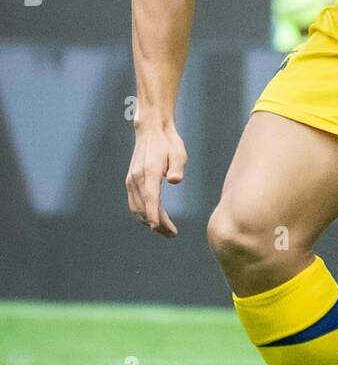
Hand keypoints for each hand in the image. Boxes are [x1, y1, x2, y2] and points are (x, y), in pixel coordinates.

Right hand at [126, 121, 186, 236]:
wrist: (151, 131)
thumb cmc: (168, 143)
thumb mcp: (179, 153)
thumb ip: (177, 168)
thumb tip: (175, 180)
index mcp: (149, 172)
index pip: (151, 198)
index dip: (154, 215)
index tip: (158, 228)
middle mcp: (137, 178)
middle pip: (144, 207)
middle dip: (157, 224)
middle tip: (171, 234)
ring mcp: (131, 180)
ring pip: (137, 208)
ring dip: (149, 221)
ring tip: (165, 230)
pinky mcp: (131, 180)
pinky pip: (134, 202)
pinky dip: (141, 214)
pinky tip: (152, 219)